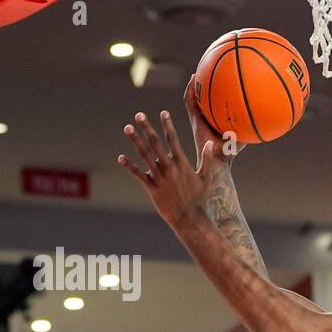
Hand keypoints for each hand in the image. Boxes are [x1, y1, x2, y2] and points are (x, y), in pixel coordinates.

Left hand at [117, 110, 220, 230]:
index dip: (168, 126)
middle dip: (147, 128)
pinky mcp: (152, 189)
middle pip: (156, 144)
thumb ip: (207, 160)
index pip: (174, 140)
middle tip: (139, 115)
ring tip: (127, 128)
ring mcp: (160, 178)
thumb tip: (210, 143)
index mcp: (182, 165)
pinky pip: (138, 175)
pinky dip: (129, 166)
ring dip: (135, 141)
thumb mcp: (206, 178)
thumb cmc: (198, 199)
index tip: (163, 113)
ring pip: (145, 156)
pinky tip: (120, 157)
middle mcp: (170, 169)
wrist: (189, 218)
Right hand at [183, 78, 243, 167]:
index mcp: (214, 122)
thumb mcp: (242, 138)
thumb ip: (249, 129)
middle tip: (205, 72)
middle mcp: (205, 120)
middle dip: (202, 87)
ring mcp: (198, 120)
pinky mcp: (194, 122)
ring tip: (195, 74)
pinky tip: (192, 84)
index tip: (217, 82)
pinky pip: (190, 105)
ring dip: (193, 88)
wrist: (217, 163)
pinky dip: (189, 94)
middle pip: (202, 101)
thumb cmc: (230, 154)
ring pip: (193, 101)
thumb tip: (265, 119)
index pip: (212, 107)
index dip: (213, 96)